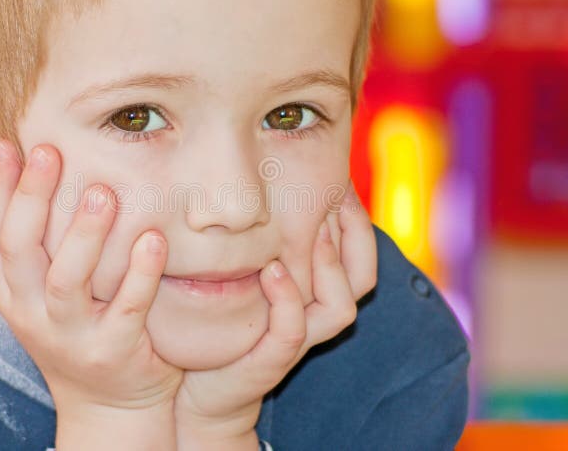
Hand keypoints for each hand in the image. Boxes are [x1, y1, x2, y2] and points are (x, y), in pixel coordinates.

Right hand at [0, 141, 181, 448]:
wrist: (108, 404)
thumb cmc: (79, 330)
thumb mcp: (43, 294)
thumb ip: (35, 248)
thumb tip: (22, 178)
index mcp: (13, 293)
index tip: (8, 143)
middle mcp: (32, 313)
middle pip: (22, 249)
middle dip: (34, 197)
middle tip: (49, 150)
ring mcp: (71, 335)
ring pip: (68, 281)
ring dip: (85, 234)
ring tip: (102, 192)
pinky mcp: (114, 351)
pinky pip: (127, 307)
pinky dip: (140, 273)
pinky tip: (154, 238)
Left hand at [173, 182, 376, 449]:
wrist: (204, 386)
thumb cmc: (228, 321)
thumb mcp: (250, 271)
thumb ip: (266, 238)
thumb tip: (267, 182)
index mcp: (318, 294)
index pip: (360, 254)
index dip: (357, 218)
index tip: (340, 180)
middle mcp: (316, 317)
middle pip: (363, 278)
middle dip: (355, 233)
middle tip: (336, 194)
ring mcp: (297, 339)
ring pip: (340, 307)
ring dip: (329, 265)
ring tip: (314, 230)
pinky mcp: (271, 358)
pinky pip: (292, 329)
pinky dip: (287, 298)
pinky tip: (271, 269)